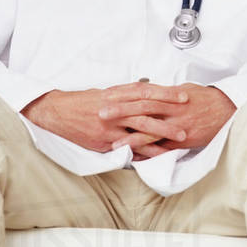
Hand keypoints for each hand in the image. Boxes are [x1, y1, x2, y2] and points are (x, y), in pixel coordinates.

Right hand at [21, 83, 191, 156]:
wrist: (58, 112)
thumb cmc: (84, 102)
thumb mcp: (106, 92)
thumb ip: (127, 95)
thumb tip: (149, 94)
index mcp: (116, 93)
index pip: (145, 91)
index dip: (166, 93)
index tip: (183, 95)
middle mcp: (114, 108)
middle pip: (146, 109)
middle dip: (168, 115)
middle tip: (187, 118)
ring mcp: (109, 126)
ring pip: (139, 130)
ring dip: (161, 135)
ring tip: (177, 139)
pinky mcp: (103, 142)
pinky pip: (127, 147)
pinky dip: (143, 151)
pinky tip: (156, 155)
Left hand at [99, 83, 236, 158]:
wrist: (228, 111)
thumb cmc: (206, 99)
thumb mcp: (184, 89)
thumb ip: (164, 93)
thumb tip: (148, 91)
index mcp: (171, 94)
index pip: (143, 91)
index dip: (124, 93)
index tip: (108, 94)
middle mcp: (173, 108)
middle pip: (143, 108)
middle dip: (121, 111)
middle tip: (101, 112)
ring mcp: (178, 125)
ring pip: (152, 130)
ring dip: (131, 136)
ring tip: (113, 141)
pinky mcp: (183, 140)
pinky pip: (163, 147)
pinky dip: (148, 153)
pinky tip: (135, 158)